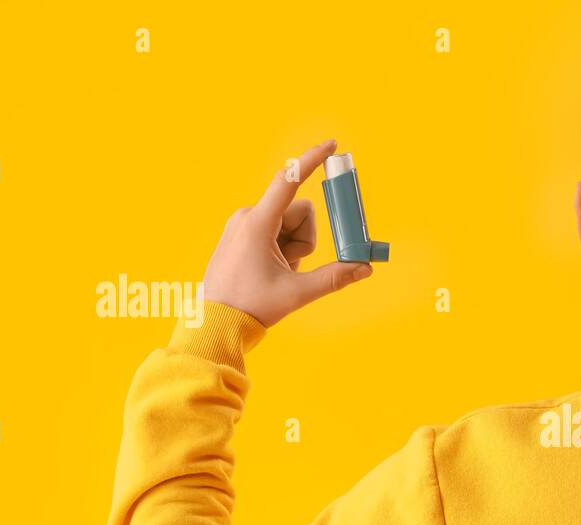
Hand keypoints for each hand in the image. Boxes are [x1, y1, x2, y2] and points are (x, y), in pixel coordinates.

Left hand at [202, 139, 372, 326]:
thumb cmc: (251, 306)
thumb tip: (364, 268)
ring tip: (277, 271)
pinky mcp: (241, 232)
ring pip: (288, 223)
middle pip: (298, 212)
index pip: (289, 181)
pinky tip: (269, 270)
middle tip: (292, 267)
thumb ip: (334, 277)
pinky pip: (274, 231)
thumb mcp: (297, 292)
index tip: (331, 145)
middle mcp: (247, 216)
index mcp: (257, 223)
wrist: (216, 322)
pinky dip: (282, 249)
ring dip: (294, 246)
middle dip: (305, 238)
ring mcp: (242, 223)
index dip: (311, 160)